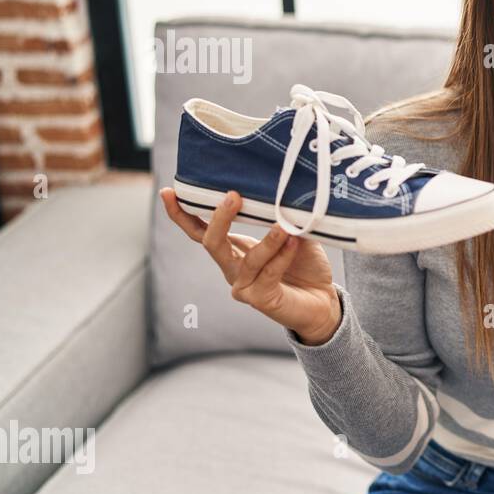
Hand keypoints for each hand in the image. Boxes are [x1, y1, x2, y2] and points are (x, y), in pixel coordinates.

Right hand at [158, 187, 341, 344]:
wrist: (324, 301)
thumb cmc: (306, 266)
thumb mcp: (296, 235)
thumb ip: (285, 218)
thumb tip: (286, 196)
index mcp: (234, 250)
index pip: (200, 230)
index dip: (182, 213)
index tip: (168, 192)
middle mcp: (232, 268)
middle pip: (211, 242)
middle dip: (219, 219)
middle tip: (233, 196)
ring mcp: (243, 286)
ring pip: (248, 259)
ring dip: (267, 240)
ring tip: (284, 225)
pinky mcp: (259, 299)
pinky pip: (268, 273)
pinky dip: (282, 255)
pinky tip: (294, 242)